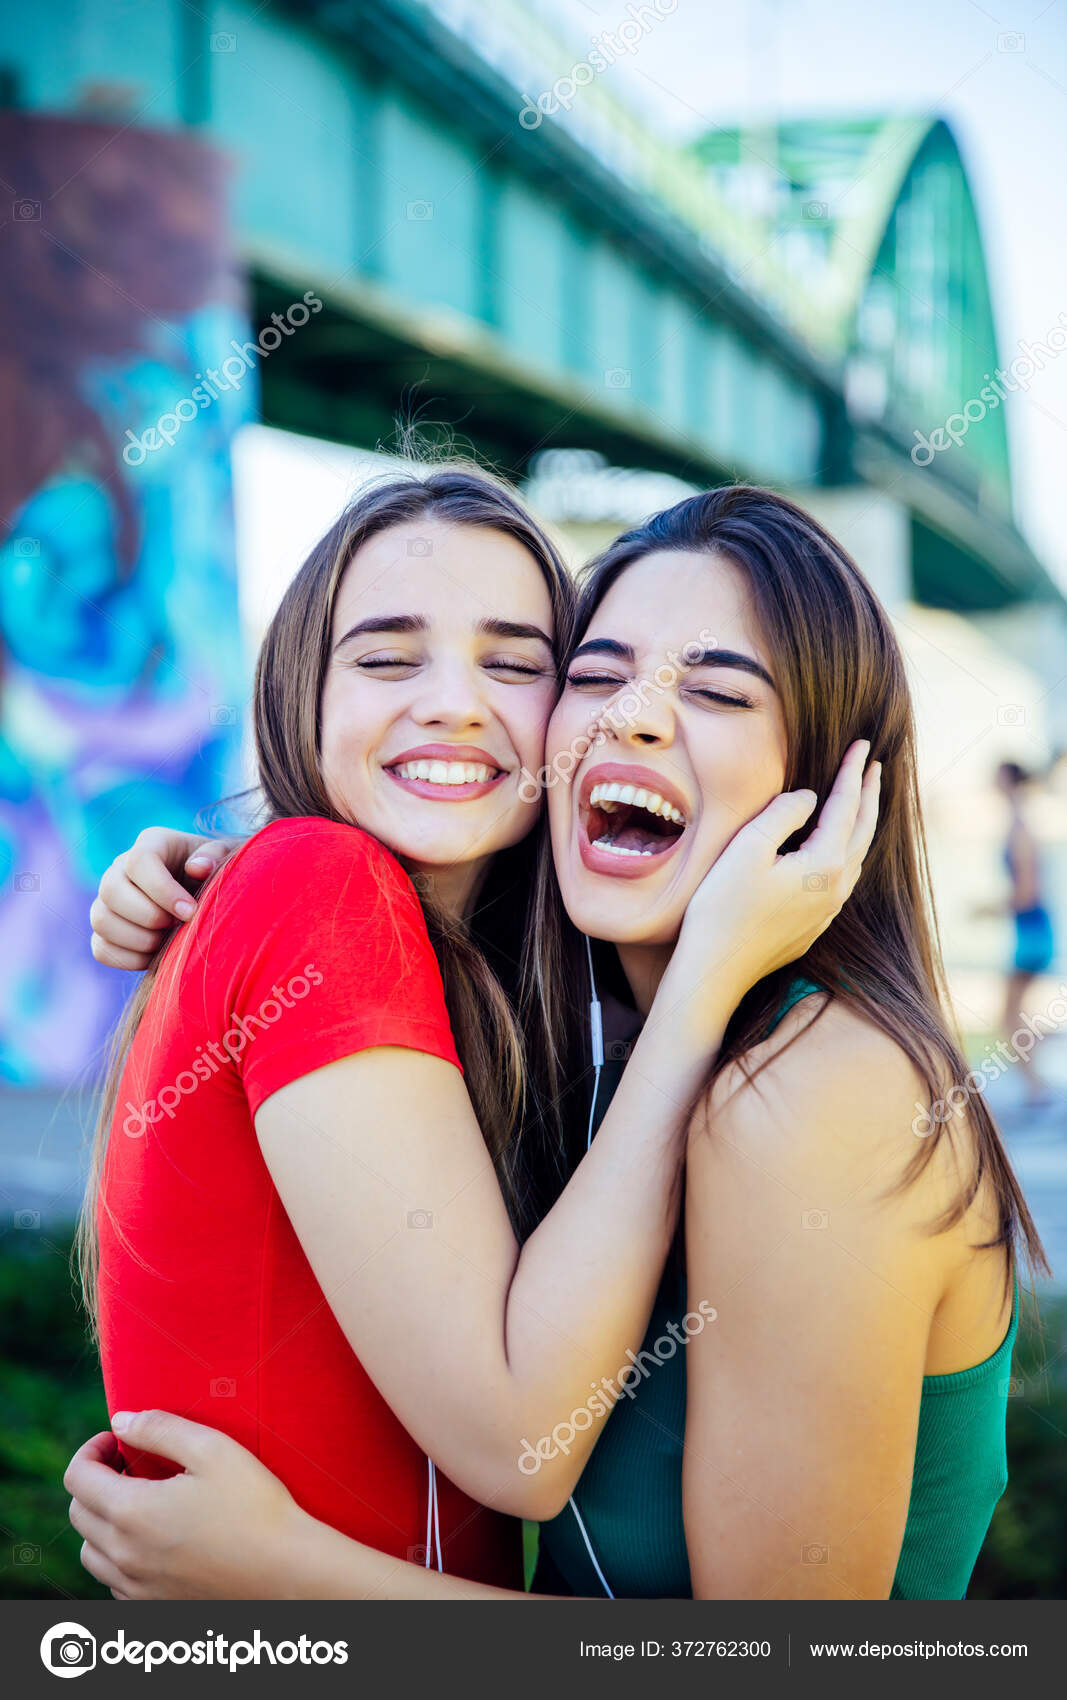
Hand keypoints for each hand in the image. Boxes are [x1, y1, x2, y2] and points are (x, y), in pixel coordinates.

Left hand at [64, 1411, 306, 1599]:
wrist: (287, 1571)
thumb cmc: (254, 1505)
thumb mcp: (212, 1449)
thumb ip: (159, 1428)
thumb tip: (121, 1420)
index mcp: (131, 1513)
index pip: (77, 1478)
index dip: (91, 1449)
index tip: (117, 1439)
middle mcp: (124, 1555)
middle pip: (78, 1513)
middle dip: (94, 1480)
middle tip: (129, 1463)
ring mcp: (136, 1587)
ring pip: (90, 1553)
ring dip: (101, 1521)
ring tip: (137, 1500)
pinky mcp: (153, 1606)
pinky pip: (112, 1581)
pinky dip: (117, 1556)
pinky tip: (151, 1539)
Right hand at [90, 828, 231, 968]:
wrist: (209, 897)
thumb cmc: (218, 874)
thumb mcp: (225, 858)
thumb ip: (214, 857)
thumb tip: (197, 867)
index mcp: (152, 844)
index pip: (139, 861)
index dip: (162, 891)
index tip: (189, 912)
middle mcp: (121, 868)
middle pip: (110, 890)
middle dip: (148, 916)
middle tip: (178, 925)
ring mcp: (108, 900)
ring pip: (101, 920)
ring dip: (139, 939)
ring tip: (169, 940)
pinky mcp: (106, 930)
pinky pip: (101, 949)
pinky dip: (129, 959)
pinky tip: (157, 955)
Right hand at [667, 739, 879, 1022]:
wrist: (715, 971)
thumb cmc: (722, 908)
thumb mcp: (747, 848)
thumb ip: (783, 814)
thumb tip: (809, 798)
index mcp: (824, 864)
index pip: (846, 806)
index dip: (853, 773)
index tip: (862, 745)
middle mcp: (835, 889)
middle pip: (863, 831)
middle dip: (870, 795)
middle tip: (874, 766)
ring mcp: (826, 911)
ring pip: (856, 857)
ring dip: (862, 824)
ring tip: (862, 801)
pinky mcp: (812, 926)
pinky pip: (842, 878)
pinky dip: (847, 850)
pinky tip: (836, 848)